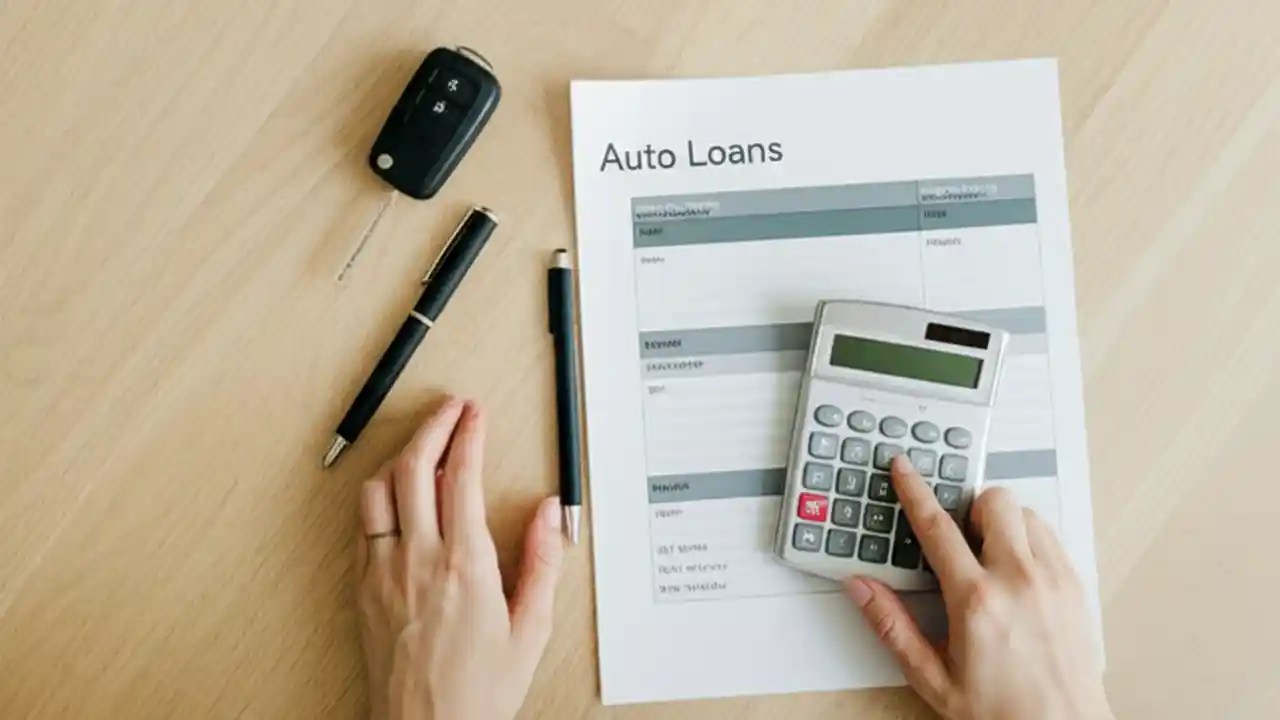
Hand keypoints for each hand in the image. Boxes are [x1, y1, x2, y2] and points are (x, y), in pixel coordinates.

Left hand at [356, 397, 565, 719]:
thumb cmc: (479, 690)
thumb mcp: (531, 629)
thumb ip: (542, 563)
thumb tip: (548, 512)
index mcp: (465, 565)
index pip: (461, 476)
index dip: (469, 435)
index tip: (476, 415)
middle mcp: (418, 559)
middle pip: (413, 467)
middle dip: (434, 426)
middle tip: (451, 410)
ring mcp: (383, 571)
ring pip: (378, 490)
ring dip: (400, 458)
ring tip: (424, 447)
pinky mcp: (362, 588)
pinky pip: (363, 525)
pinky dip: (380, 497)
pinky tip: (398, 497)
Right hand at [845, 456, 1110, 719]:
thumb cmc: (1004, 714)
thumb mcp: (932, 678)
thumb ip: (892, 626)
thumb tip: (862, 589)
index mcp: (976, 601)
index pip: (937, 526)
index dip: (915, 490)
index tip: (904, 469)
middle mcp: (1019, 581)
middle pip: (994, 502)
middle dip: (970, 505)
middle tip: (957, 530)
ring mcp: (1054, 580)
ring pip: (1027, 513)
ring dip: (1003, 522)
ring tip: (986, 553)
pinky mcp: (1076, 587)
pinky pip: (1051, 536)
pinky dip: (1029, 540)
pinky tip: (1014, 570)